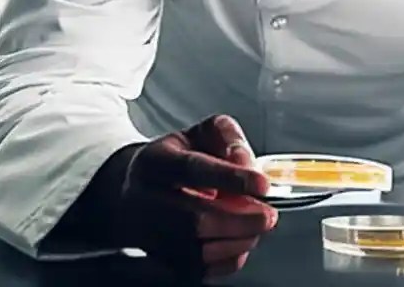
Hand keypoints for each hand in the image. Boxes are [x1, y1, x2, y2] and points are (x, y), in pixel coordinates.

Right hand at [101, 114, 277, 279]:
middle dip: (240, 220)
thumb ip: (227, 137)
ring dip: (238, 240)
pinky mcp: (162, 260)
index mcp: (155, 162)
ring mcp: (150, 235)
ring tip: (257, 225)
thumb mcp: (198, 134)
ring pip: (197, 250)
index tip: (262, 184)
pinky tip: (239, 240)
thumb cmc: (174, 162)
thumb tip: (246, 161)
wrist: (134, 194)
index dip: (230, 177)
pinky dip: (229, 258)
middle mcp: (146, 201)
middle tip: (268, 214)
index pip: (192, 169)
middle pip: (194, 219)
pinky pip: (200, 269)